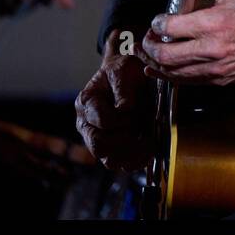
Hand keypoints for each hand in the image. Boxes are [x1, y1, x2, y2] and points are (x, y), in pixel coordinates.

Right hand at [75, 28, 154, 170]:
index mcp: (86, 102)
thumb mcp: (124, 69)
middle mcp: (85, 124)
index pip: (103, 121)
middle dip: (125, 140)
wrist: (128, 76)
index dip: (123, 120)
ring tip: (149, 143)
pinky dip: (134, 162)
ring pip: (108, 160)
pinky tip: (149, 152)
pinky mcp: (109, 149)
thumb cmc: (124, 71)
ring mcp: (96, 139)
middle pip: (99, 145)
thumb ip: (123, 88)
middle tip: (142, 129)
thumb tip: (125, 109)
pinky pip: (118, 165)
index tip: (137, 110)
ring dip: (131, 154)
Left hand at [139, 0, 234, 85]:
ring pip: (172, 71)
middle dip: (149, 46)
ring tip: (148, 54)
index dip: (156, 23)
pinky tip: (159, 70)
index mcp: (214, 22)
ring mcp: (214, 68)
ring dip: (154, 63)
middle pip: (165, 53)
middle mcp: (212, 48)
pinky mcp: (218, 80)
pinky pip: (186, 82)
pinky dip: (168, 76)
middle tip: (147, 39)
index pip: (171, 27)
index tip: (157, 21)